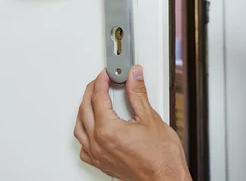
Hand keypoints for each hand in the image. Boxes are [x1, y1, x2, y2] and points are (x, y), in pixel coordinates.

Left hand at [74, 66, 190, 180]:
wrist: (166, 178)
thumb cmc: (161, 156)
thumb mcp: (150, 118)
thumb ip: (138, 94)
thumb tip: (134, 76)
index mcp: (108, 130)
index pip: (98, 98)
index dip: (102, 82)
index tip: (106, 74)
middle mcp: (98, 143)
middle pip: (85, 109)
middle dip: (91, 92)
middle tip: (100, 81)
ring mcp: (98, 155)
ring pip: (79, 127)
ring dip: (84, 110)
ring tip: (93, 99)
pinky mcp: (101, 163)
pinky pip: (83, 145)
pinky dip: (84, 131)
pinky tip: (92, 126)